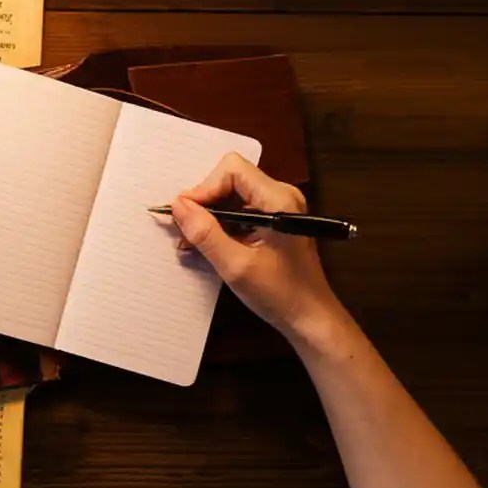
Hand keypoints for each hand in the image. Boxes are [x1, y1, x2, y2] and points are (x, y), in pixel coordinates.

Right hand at [170, 153, 342, 341]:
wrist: (310, 318)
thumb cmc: (279, 294)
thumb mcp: (235, 266)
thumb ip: (205, 233)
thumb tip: (177, 205)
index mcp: (279, 200)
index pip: (232, 170)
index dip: (204, 187)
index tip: (186, 215)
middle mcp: (281, 195)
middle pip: (230, 178)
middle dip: (204, 201)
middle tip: (185, 230)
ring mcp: (279, 207)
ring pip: (232, 193)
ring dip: (209, 214)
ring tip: (192, 241)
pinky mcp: (274, 220)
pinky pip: (239, 208)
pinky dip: (220, 223)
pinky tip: (208, 244)